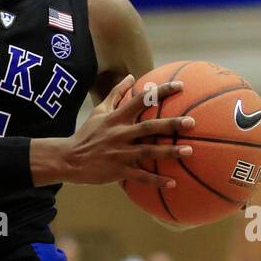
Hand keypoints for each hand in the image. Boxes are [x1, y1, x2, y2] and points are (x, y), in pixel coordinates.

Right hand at [33, 75, 194, 188]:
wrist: (69, 159)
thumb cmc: (87, 134)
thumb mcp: (99, 111)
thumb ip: (116, 94)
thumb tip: (131, 77)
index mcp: (117, 118)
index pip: (141, 100)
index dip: (161, 92)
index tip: (180, 86)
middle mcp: (121, 134)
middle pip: (149, 127)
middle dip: (171, 125)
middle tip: (191, 122)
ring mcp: (120, 154)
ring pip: (148, 152)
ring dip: (169, 152)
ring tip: (189, 151)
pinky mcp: (118, 171)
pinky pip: (140, 176)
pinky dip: (156, 180)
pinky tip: (172, 182)